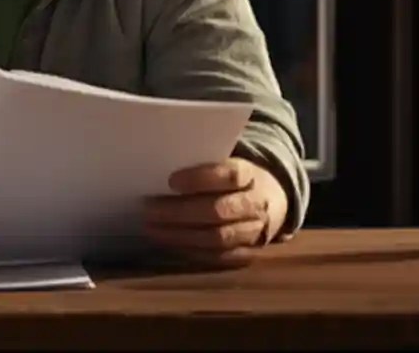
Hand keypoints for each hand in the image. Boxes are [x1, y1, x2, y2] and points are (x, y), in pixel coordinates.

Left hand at [141, 158, 287, 268]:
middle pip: (219, 210)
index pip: (230, 176)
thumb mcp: (227, 162)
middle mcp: (256, 205)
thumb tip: (159, 164)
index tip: (171, 181)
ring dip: (180, 235)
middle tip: (148, 209)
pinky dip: (191, 251)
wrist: (270, 201)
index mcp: (251, 175)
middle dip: (179, 212)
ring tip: (152, 228)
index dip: (200, 178)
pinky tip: (169, 242)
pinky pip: (219, 257)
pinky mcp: (248, 254)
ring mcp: (255, 232)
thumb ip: (201, 164)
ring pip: (218, 238)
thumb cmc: (234, 178)